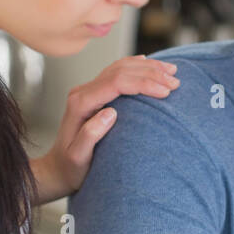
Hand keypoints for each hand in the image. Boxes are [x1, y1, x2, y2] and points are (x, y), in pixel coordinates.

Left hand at [35, 54, 180, 202]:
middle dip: (151, 73)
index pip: (116, 83)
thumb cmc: (71, 168)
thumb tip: (111, 112)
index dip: (143, 83)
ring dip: (147, 67)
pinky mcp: (95, 94)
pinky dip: (136, 67)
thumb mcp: (78, 157)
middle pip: (120, 71)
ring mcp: (89, 91)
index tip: (166, 92)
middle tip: (175, 82)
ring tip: (171, 71)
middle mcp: (83, 92)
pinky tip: (149, 64)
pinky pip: (117, 73)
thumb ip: (91, 134)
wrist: (57, 169)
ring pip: (120, 68)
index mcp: (81, 104)